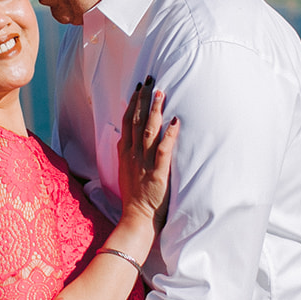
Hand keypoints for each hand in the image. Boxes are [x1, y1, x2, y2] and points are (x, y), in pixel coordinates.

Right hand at [118, 77, 179, 225]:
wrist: (136, 219)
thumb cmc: (135, 197)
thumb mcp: (125, 171)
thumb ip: (128, 154)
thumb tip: (127, 138)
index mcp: (125, 153)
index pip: (127, 122)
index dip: (132, 103)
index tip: (138, 88)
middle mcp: (133, 154)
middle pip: (136, 120)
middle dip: (143, 99)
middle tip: (150, 80)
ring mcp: (144, 163)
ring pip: (148, 130)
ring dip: (155, 110)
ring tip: (161, 93)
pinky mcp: (158, 174)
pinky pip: (163, 150)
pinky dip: (169, 135)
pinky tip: (175, 121)